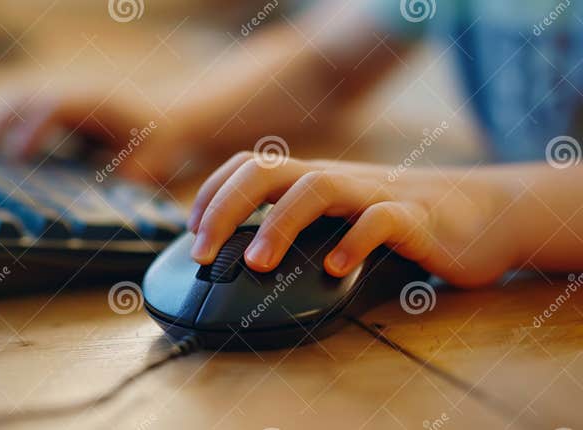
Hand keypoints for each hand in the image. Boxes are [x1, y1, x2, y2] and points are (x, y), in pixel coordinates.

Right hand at [0, 91, 188, 182]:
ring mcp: (64, 100)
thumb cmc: (163, 136)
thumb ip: (139, 172)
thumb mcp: (157, 156)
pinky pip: (19, 113)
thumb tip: (117, 189)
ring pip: (16, 102)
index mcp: (98, 102)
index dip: (33, 126)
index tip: (18, 154)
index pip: (56, 106)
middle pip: (25, 97)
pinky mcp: (56, 113)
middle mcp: (76, 96)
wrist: (171, 115)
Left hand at [187, 152, 520, 287]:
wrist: (484, 212)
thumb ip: (306, 229)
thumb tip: (246, 261)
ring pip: (318, 188)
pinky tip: (335, 268)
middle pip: (269, 170)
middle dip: (226, 206)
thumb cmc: (403, 221)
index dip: (214, 192)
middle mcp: (339, 179)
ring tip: (258, 262)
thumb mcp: (344, 219)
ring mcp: (376, 193)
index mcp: (316, 178)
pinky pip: (380, 221)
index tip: (192, 231)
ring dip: (279, 223)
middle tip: (202, 251)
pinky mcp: (414, 217)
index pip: (250, 166)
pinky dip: (353, 242)